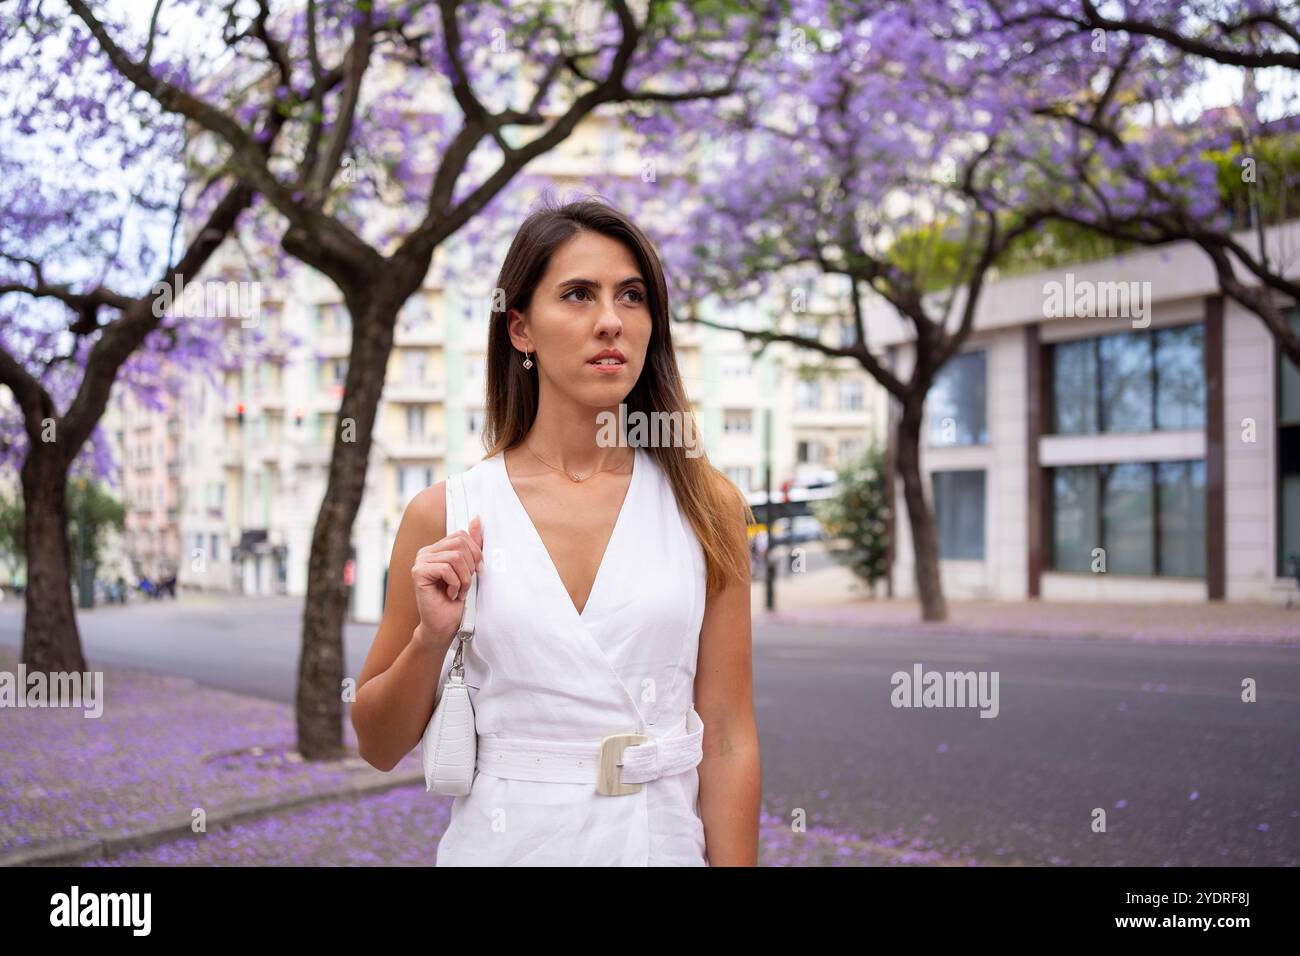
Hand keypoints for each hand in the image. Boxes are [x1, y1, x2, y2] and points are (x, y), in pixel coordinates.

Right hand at [412, 515, 483, 644]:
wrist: (445, 625)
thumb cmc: (458, 600)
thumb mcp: (471, 569)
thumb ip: (473, 545)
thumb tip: (477, 519)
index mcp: (438, 549)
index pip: (461, 535)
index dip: (475, 552)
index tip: (478, 571)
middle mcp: (426, 552)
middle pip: (460, 543)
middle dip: (471, 566)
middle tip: (467, 584)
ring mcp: (420, 561)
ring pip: (455, 557)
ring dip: (464, 578)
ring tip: (460, 591)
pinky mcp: (418, 572)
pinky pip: (446, 569)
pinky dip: (455, 584)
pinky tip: (451, 594)